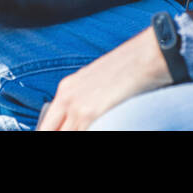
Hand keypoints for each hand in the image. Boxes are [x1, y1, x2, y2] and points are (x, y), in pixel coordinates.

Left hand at [36, 27, 172, 130]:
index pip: (47, 125)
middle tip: (77, 131)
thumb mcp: (96, 82)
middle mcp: (66, 98)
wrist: (145, 57)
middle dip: (60, 135)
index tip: (61, 132)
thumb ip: (82, 101)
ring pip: (65, 134)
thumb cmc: (129, 68)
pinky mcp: (89, 115)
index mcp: (66, 89)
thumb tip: (81, 119)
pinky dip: (92, 133)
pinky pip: (83, 133)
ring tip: (93, 128)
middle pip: (50, 131)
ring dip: (77, 133)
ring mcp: (76, 108)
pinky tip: (105, 128)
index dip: (52, 132)